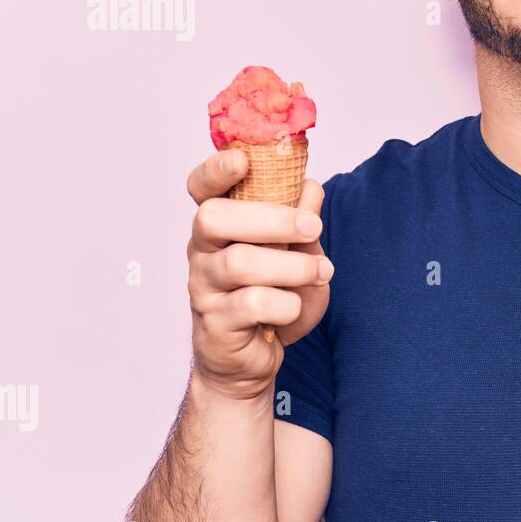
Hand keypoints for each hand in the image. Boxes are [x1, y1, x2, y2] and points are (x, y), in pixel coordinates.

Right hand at [184, 149, 334, 400]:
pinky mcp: (214, 324)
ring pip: (240, 263)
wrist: (254, 361)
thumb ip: (301, 223)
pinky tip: (292, 309)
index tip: (242, 160)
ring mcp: (203, 288)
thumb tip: (310, 187)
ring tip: (320, 272)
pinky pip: (252, 304)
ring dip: (292, 266)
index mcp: (221, 225)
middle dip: (271, 218)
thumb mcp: (298, 255)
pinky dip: (286, 304)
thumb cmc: (274, 299)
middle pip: (214, 218)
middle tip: (314, 227)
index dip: (215, 170)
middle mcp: (202, 251)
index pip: (201, 188)